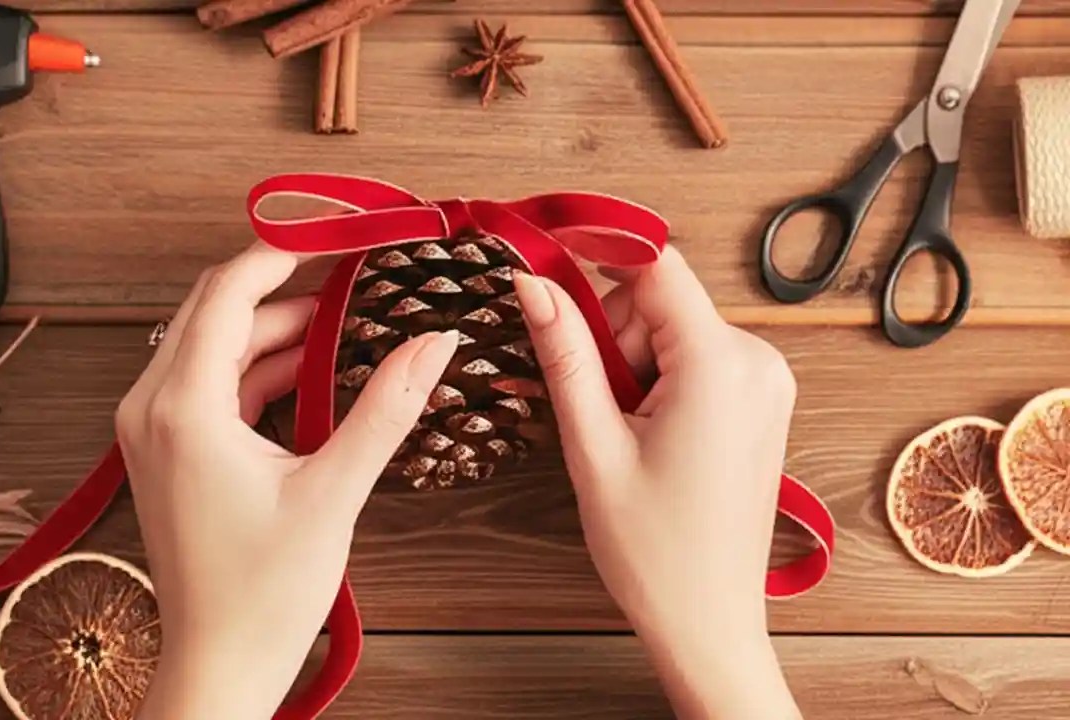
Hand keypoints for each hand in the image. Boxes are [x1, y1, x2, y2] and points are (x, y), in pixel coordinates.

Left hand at [116, 243, 457, 718]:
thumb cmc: (262, 594)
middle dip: (282, 285)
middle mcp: (153, 408)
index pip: (229, 291)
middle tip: (346, 272)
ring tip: (341, 322)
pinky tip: (309, 373)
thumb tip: (434, 344)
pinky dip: (257, 368)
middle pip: (214, 308)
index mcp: (183, 408)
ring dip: (272, 328)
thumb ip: (386, 409)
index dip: (283, 252)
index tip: (334, 234)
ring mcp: (154, 430)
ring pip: (212, 343)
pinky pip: (210, 382)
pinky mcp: (167, 450)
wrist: (219, 664)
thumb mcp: (334, 493)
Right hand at [512, 249, 800, 719]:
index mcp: (718, 366)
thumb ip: (565, 354)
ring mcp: (766, 380)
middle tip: (598, 411)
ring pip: (673, 330)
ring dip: (634, 366)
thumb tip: (535, 282)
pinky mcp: (762, 399)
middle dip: (613, 338)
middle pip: (659, 301)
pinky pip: (696, 358)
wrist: (709, 621)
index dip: (598, 247)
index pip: (656, 264)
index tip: (548, 253)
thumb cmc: (654, 551)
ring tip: (627, 437)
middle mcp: (756, 360)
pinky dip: (660, 380)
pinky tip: (650, 436)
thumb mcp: (593, 447)